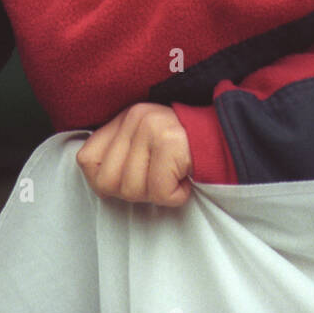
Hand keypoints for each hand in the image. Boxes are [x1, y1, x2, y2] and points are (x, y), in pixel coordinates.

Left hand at [76, 103, 191, 206]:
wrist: (226, 142)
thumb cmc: (183, 152)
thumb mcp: (144, 146)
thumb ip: (118, 156)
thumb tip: (96, 181)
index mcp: (124, 117)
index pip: (86, 160)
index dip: (104, 181)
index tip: (131, 179)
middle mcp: (135, 117)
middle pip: (108, 182)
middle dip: (134, 192)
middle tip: (158, 178)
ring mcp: (152, 128)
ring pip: (132, 190)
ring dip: (156, 194)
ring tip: (172, 175)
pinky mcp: (170, 143)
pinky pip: (158, 191)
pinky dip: (174, 195)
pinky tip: (184, 179)